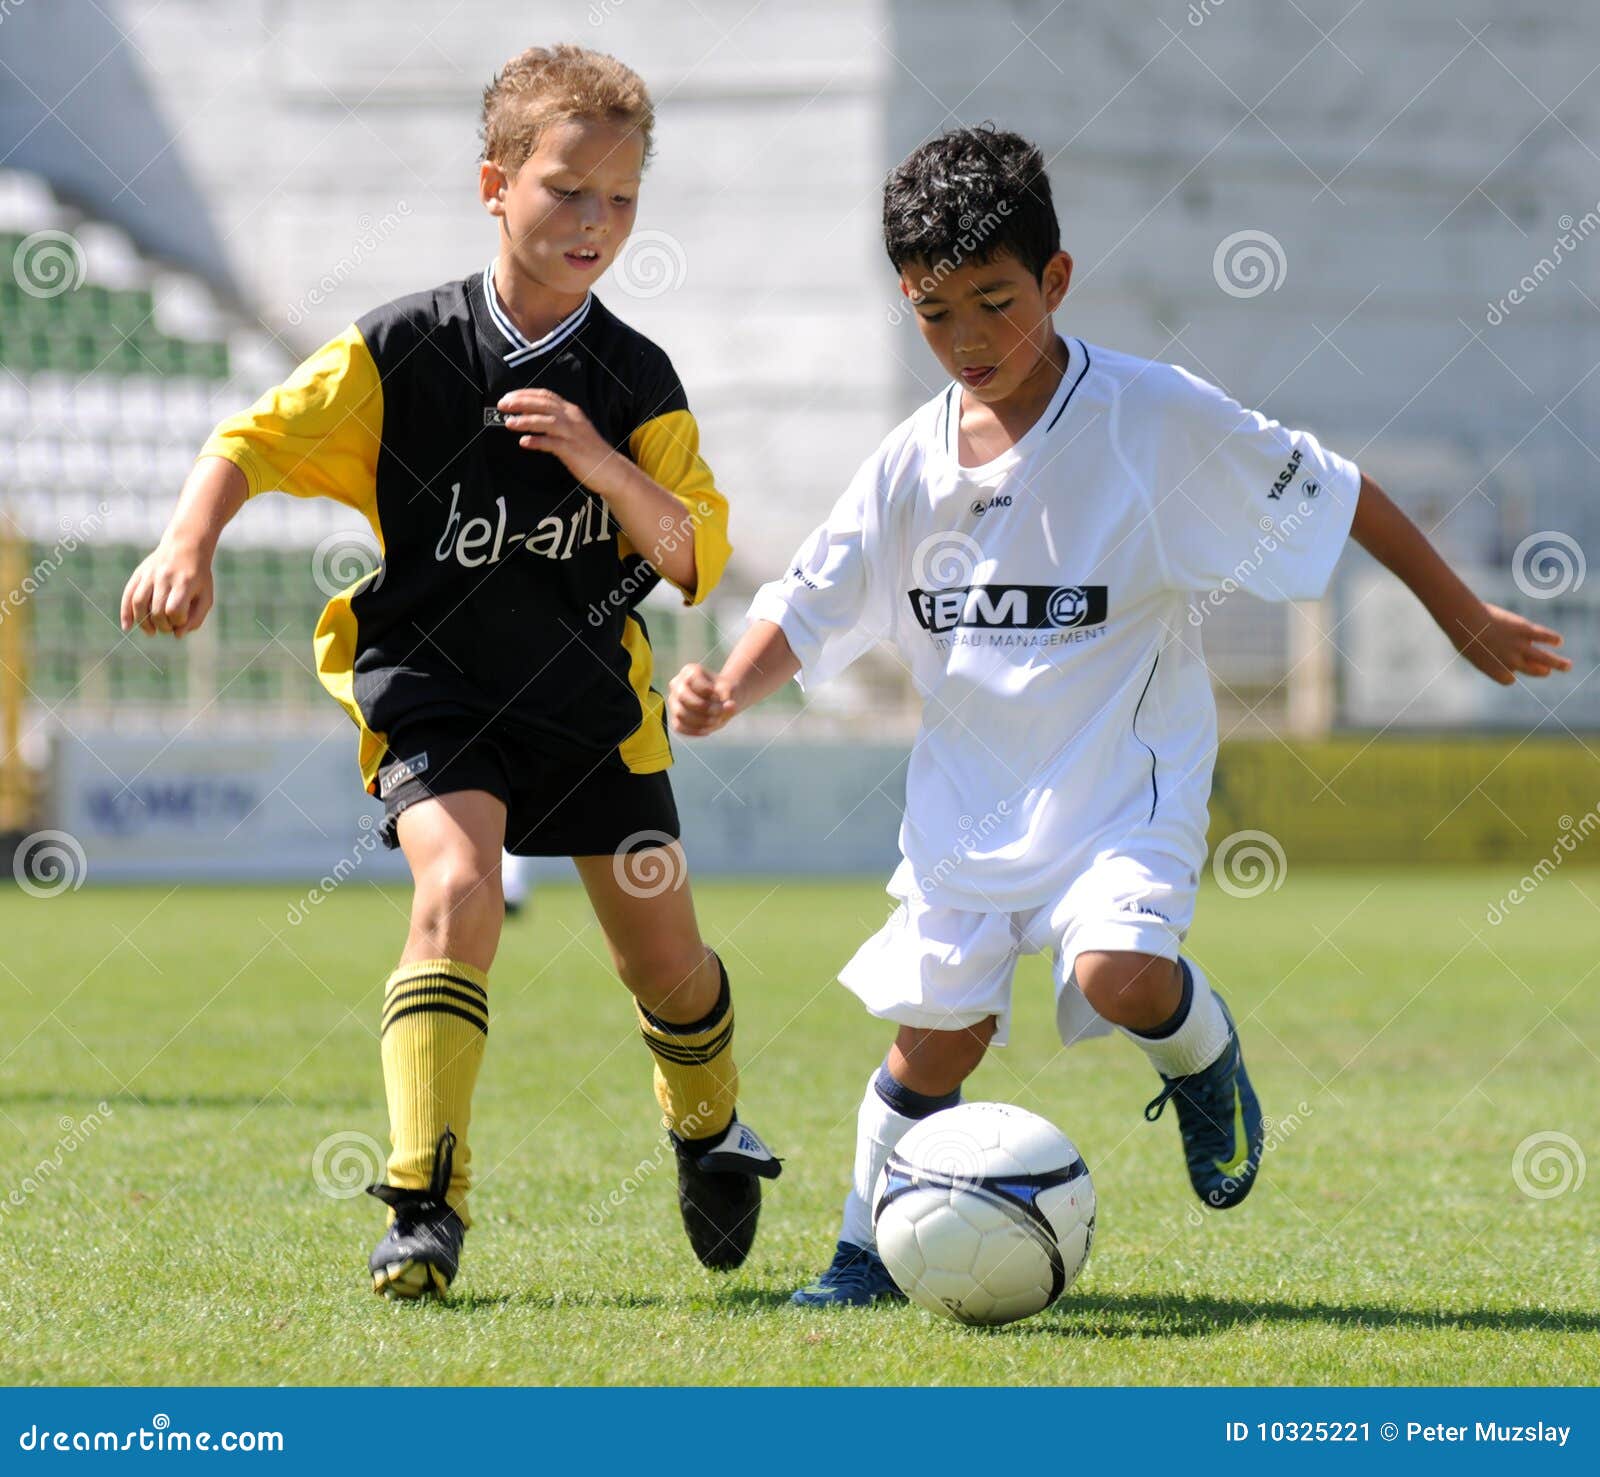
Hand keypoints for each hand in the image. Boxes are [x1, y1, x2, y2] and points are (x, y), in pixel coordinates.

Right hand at [120, 537, 214, 637]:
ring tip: (151, 632)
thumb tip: (177, 635)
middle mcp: (164, 578)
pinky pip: (128, 594)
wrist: (186, 547)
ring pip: (139, 603)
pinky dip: (125, 612)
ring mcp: (149, 574)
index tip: (182, 620)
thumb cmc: (198, 577)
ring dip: (143, 622)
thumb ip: (196, 618)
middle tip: (167, 629)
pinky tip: (127, 626)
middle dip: (162, 625)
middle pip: (157, 610)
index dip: (177, 622)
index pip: (174, 610)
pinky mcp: (139, 574)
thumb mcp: (205, 597)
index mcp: (184, 583)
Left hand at [499, 389, 624, 494]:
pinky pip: (552, 443)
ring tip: (509, 423)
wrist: (613, 471)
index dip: (525, 394)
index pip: (546, 395)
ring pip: (546, 421)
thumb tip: (530, 418)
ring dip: (526, 420)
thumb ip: (555, 422)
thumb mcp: (573, 431)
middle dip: (521, 402)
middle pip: (544, 404)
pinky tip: (524, 442)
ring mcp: (573, 435)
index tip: (508, 397)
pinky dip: (537, 441)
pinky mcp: (573, 451)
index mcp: (572, 412)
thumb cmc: (591, 453)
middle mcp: (572, 419)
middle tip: (503, 405)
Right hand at [668, 662, 737, 735]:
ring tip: (717, 721)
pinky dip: (695, 730)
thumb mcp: (729, 691)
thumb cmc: (723, 693)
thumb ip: (730, 696)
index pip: (691, 680)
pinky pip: (679, 726)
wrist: (721, 701)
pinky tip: (709, 729)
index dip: (707, 691)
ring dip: (701, 720)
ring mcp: (674, 702)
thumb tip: (730, 705)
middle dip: (703, 707)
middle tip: (719, 711)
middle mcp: (676, 684)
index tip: (718, 695)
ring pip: (680, 713)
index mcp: (689, 671)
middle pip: (682, 696)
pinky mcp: (675, 718)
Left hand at [1446, 601, 1570, 684]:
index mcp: (1495, 670)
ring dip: (1558, 663)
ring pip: (1545, 658)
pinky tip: (1558, 641)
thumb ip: (1485, 654)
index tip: (1504, 666)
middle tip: (1547, 671)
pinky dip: (1552, 639)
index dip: (1507, 673)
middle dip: (1541, 671)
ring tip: (1568, 666)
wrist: (1466, 622)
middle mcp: (1511, 661)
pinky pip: (1544, 636)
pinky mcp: (1525, 630)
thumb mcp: (1471, 650)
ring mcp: (1520, 646)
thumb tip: (1493, 651)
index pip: (1509, 679)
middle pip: (1532, 671)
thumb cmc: (1463, 635)